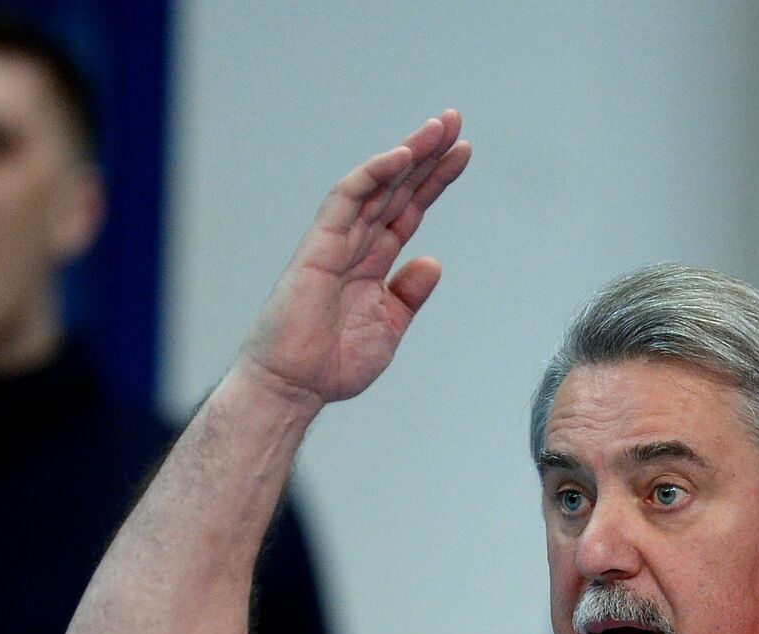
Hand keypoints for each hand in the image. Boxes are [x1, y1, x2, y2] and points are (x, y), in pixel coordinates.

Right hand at [237, 110, 470, 410]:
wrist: (296, 387)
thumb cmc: (332, 363)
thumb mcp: (388, 326)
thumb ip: (409, 294)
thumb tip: (432, 263)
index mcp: (373, 262)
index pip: (408, 209)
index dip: (435, 180)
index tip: (462, 153)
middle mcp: (356, 244)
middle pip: (397, 188)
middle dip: (427, 154)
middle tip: (455, 121)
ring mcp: (336, 242)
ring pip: (376, 185)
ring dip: (407, 154)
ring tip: (438, 129)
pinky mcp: (317, 246)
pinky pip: (346, 200)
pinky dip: (373, 175)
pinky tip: (400, 157)